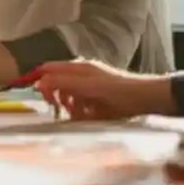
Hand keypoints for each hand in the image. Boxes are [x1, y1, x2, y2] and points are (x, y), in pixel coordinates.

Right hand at [34, 60, 175, 120]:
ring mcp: (89, 88)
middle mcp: (81, 75)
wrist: (146, 99)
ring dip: (70, 107)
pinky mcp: (97, 101)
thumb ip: (62, 83)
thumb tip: (38, 83)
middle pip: (57, 85)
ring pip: (68, 98)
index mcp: (77, 67)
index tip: (38, 97)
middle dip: (57, 98)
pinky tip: (89, 117)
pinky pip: (80, 107)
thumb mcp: (87, 85)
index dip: (39, 80)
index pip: (49, 69)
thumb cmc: (118, 90)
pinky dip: (81, 113)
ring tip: (79, 114)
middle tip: (60, 109)